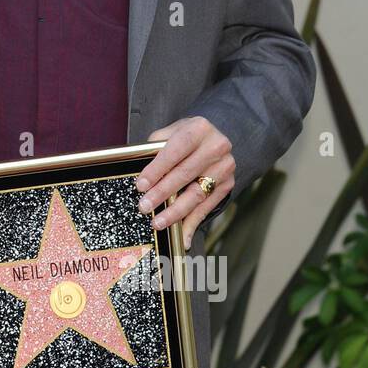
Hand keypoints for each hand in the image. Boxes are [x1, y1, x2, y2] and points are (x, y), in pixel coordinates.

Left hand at [136, 116, 234, 246]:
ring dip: (176, 212)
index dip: (157, 169)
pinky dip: (193, 223)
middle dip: (163, 193)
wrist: (215, 137)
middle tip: (144, 207)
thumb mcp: (170, 133)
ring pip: (197, 194)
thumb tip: (140, 175)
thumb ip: (155, 149)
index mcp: (198, 129)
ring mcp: (225, 167)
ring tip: (158, 222)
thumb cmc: (185, 137)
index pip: (175, 151)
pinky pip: (207, 207)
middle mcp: (216, 147)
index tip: (141, 185)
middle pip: (185, 174)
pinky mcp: (228, 185)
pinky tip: (183, 237)